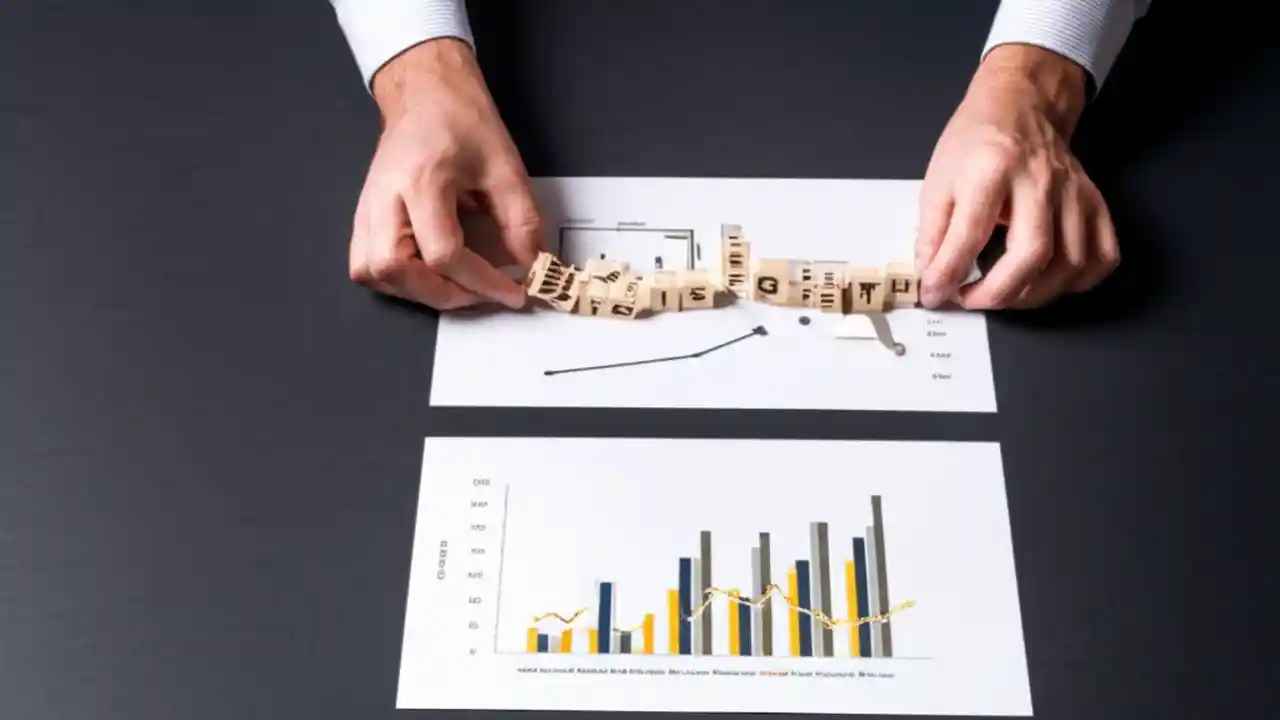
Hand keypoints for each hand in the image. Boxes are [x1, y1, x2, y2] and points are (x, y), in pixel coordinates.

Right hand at [347, 38, 542, 309]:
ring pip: (373, 273)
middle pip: (395, 270)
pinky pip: (367, 264)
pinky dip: (397, 281)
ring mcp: (367, 208)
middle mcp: (384, 198)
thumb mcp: (504, 165)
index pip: (443, 252)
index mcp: (420, 180)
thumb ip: (521, 218)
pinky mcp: (364, 215)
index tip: (514, 292)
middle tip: (482, 294)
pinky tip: (428, 275)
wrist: (424, 91)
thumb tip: (531, 264)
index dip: (481, 281)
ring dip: (416, 292)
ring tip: (456, 287)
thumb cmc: (460, 119)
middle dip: (444, 294)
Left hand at [915, 44, 1119, 309]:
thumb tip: (931, 277)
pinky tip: (1049, 282)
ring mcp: (1074, 191)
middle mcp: (1040, 179)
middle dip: (998, 292)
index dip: (948, 274)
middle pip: (1032, 252)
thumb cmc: (977, 140)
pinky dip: (1079, 281)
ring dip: (1033, 294)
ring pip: (1070, 262)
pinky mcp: (1094, 201)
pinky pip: (1103, 254)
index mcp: (992, 166)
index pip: (970, 234)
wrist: (1022, 103)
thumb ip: (932, 231)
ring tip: (1003, 295)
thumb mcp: (939, 178)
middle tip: (971, 300)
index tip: (935, 294)